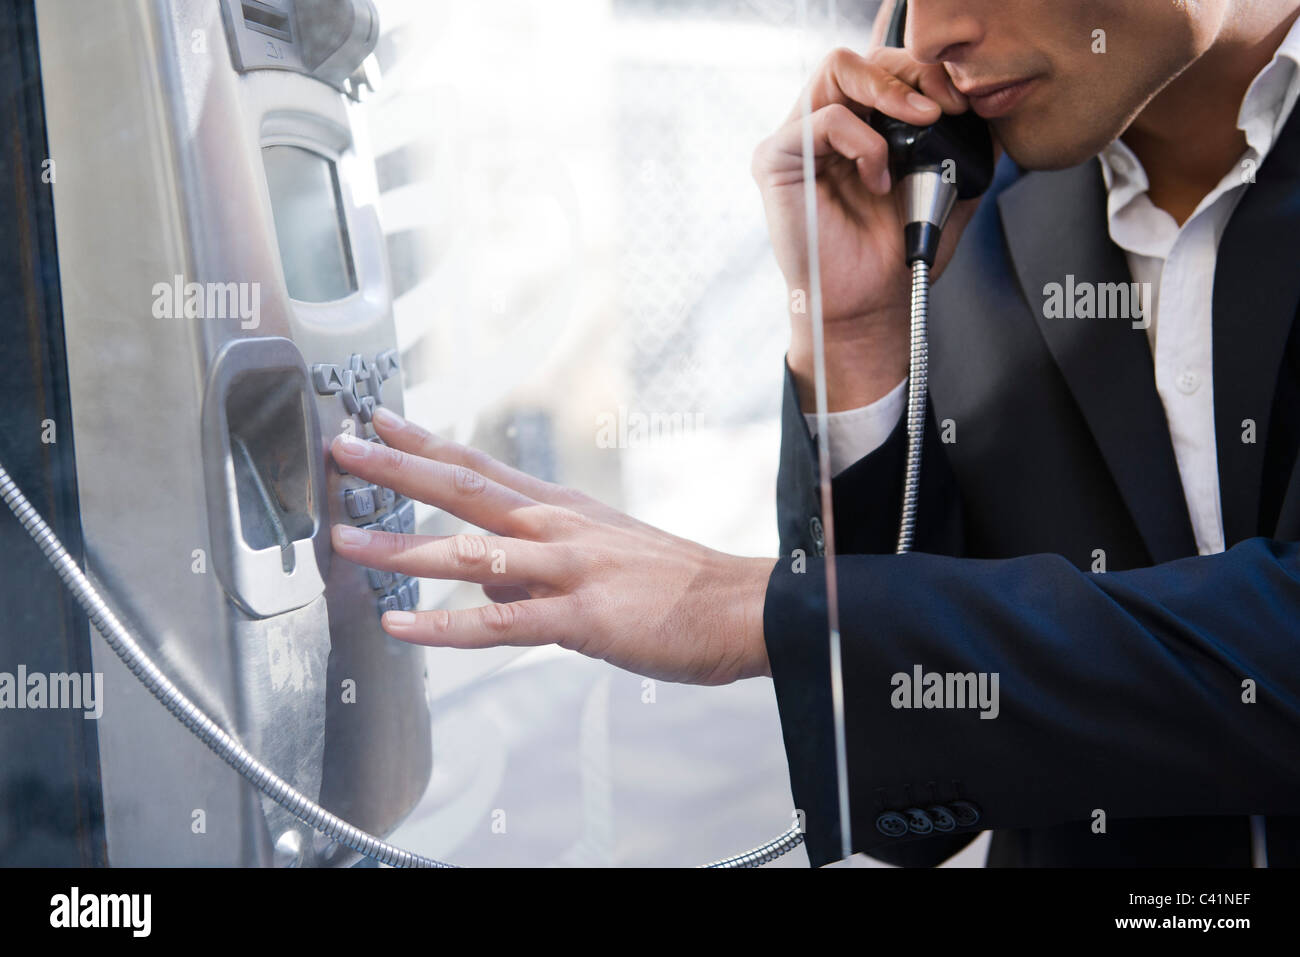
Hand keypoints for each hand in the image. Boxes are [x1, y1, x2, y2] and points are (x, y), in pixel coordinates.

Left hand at [328, 407, 777, 685]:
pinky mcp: (581, 618)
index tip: (379, 422)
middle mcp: (557, 528)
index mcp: (561, 510)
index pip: (480, 466)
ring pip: (469, 552)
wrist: (742, 607)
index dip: (425, 443)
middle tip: (341, 449)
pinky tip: (402, 626)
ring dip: (401, 546)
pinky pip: (501, 623)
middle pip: (464, 488)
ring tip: (345, 542)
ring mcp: (568, 569)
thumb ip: (532, 569)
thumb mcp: (599, 558)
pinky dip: (445, 625)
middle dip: (397, 467)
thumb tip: (481, 584)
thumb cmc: (673, 585)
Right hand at [751, 41, 982, 409]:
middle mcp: (825, 124)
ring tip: (922, 123)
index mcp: (860, 125)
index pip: (886, 66)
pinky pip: (825, 120)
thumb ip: (966, 143)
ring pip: (837, 68)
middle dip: (912, 73)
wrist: (870, 305)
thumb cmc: (897, 253)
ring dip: (889, 89)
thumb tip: (987, 103)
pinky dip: (864, 143)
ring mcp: (798, 138)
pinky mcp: (776, 159)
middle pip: (863, 57)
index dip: (925, 70)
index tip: (960, 99)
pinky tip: (878, 178)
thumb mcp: (951, 187)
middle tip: (943, 106)